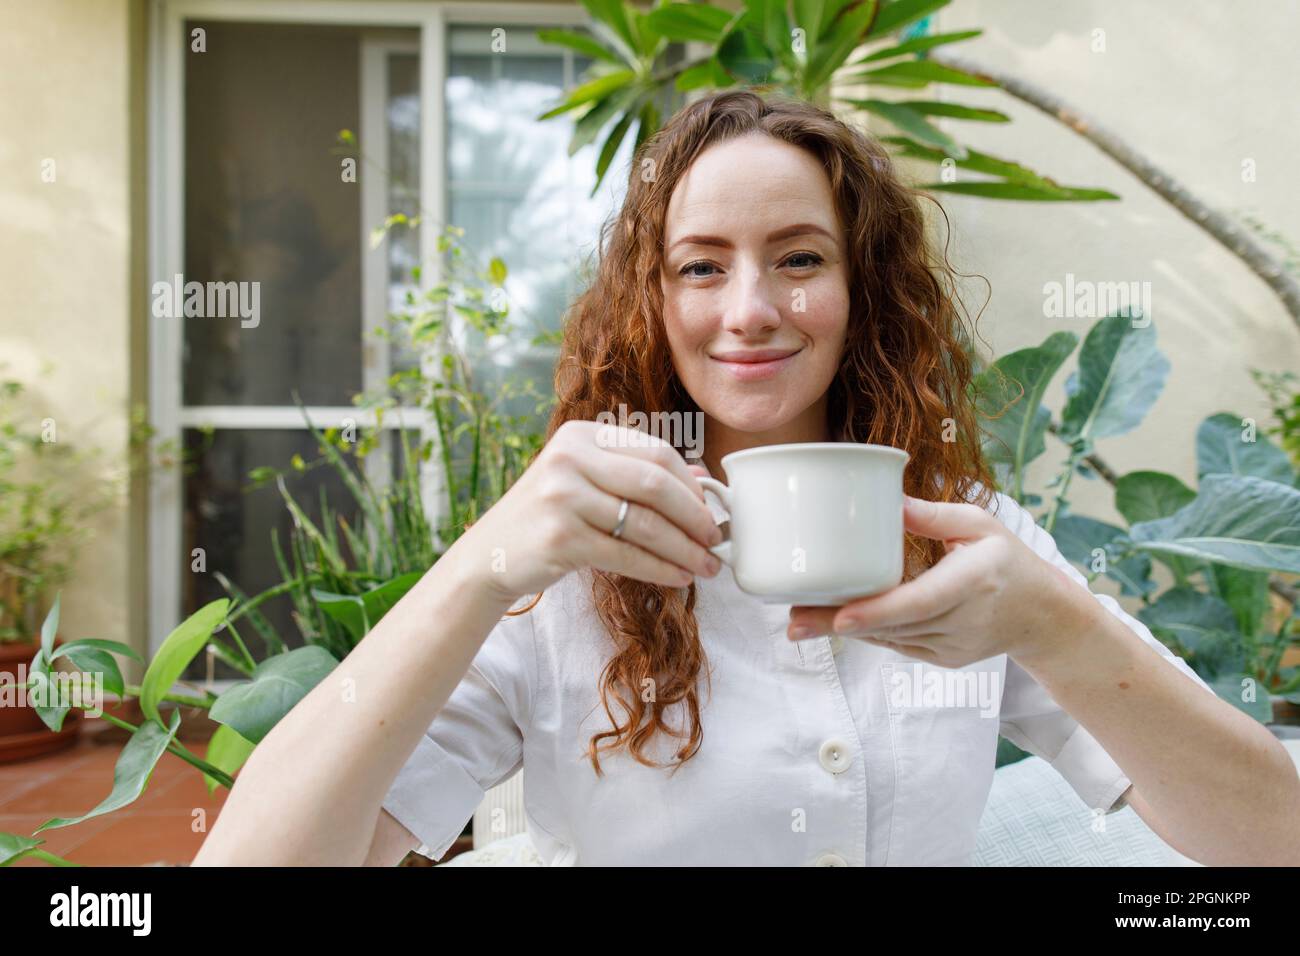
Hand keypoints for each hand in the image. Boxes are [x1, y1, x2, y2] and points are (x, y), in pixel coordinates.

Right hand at [457, 420, 723, 602]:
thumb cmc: (548, 517)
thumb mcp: (587, 482)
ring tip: (706, 566)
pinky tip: (678, 578)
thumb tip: (702, 476)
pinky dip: (660, 569)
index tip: (711, 511)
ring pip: (646, 524)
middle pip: (655, 483)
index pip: (656, 452)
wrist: (491, 555)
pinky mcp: (560, 538)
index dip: (692, 485)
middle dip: (695, 515)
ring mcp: (562, 497)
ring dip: (684, 549)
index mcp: (582, 435)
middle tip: (716, 539)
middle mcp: (570, 458)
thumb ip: (637, 473)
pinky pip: (627, 555)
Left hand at [786, 494, 1092, 667]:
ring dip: (845, 631)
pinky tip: (833, 623)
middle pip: (893, 627)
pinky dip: (868, 633)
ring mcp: (952, 647)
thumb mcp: (981, 524)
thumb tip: (887, 499)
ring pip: (890, 639)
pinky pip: (898, 646)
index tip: (840, 618)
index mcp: (974, 582)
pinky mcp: (943, 660)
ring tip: (798, 621)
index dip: (877, 613)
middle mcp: (962, 621)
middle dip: (839, 625)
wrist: (1043, 617)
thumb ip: (934, 514)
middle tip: (792, 621)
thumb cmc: (1008, 559)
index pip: (920, 604)